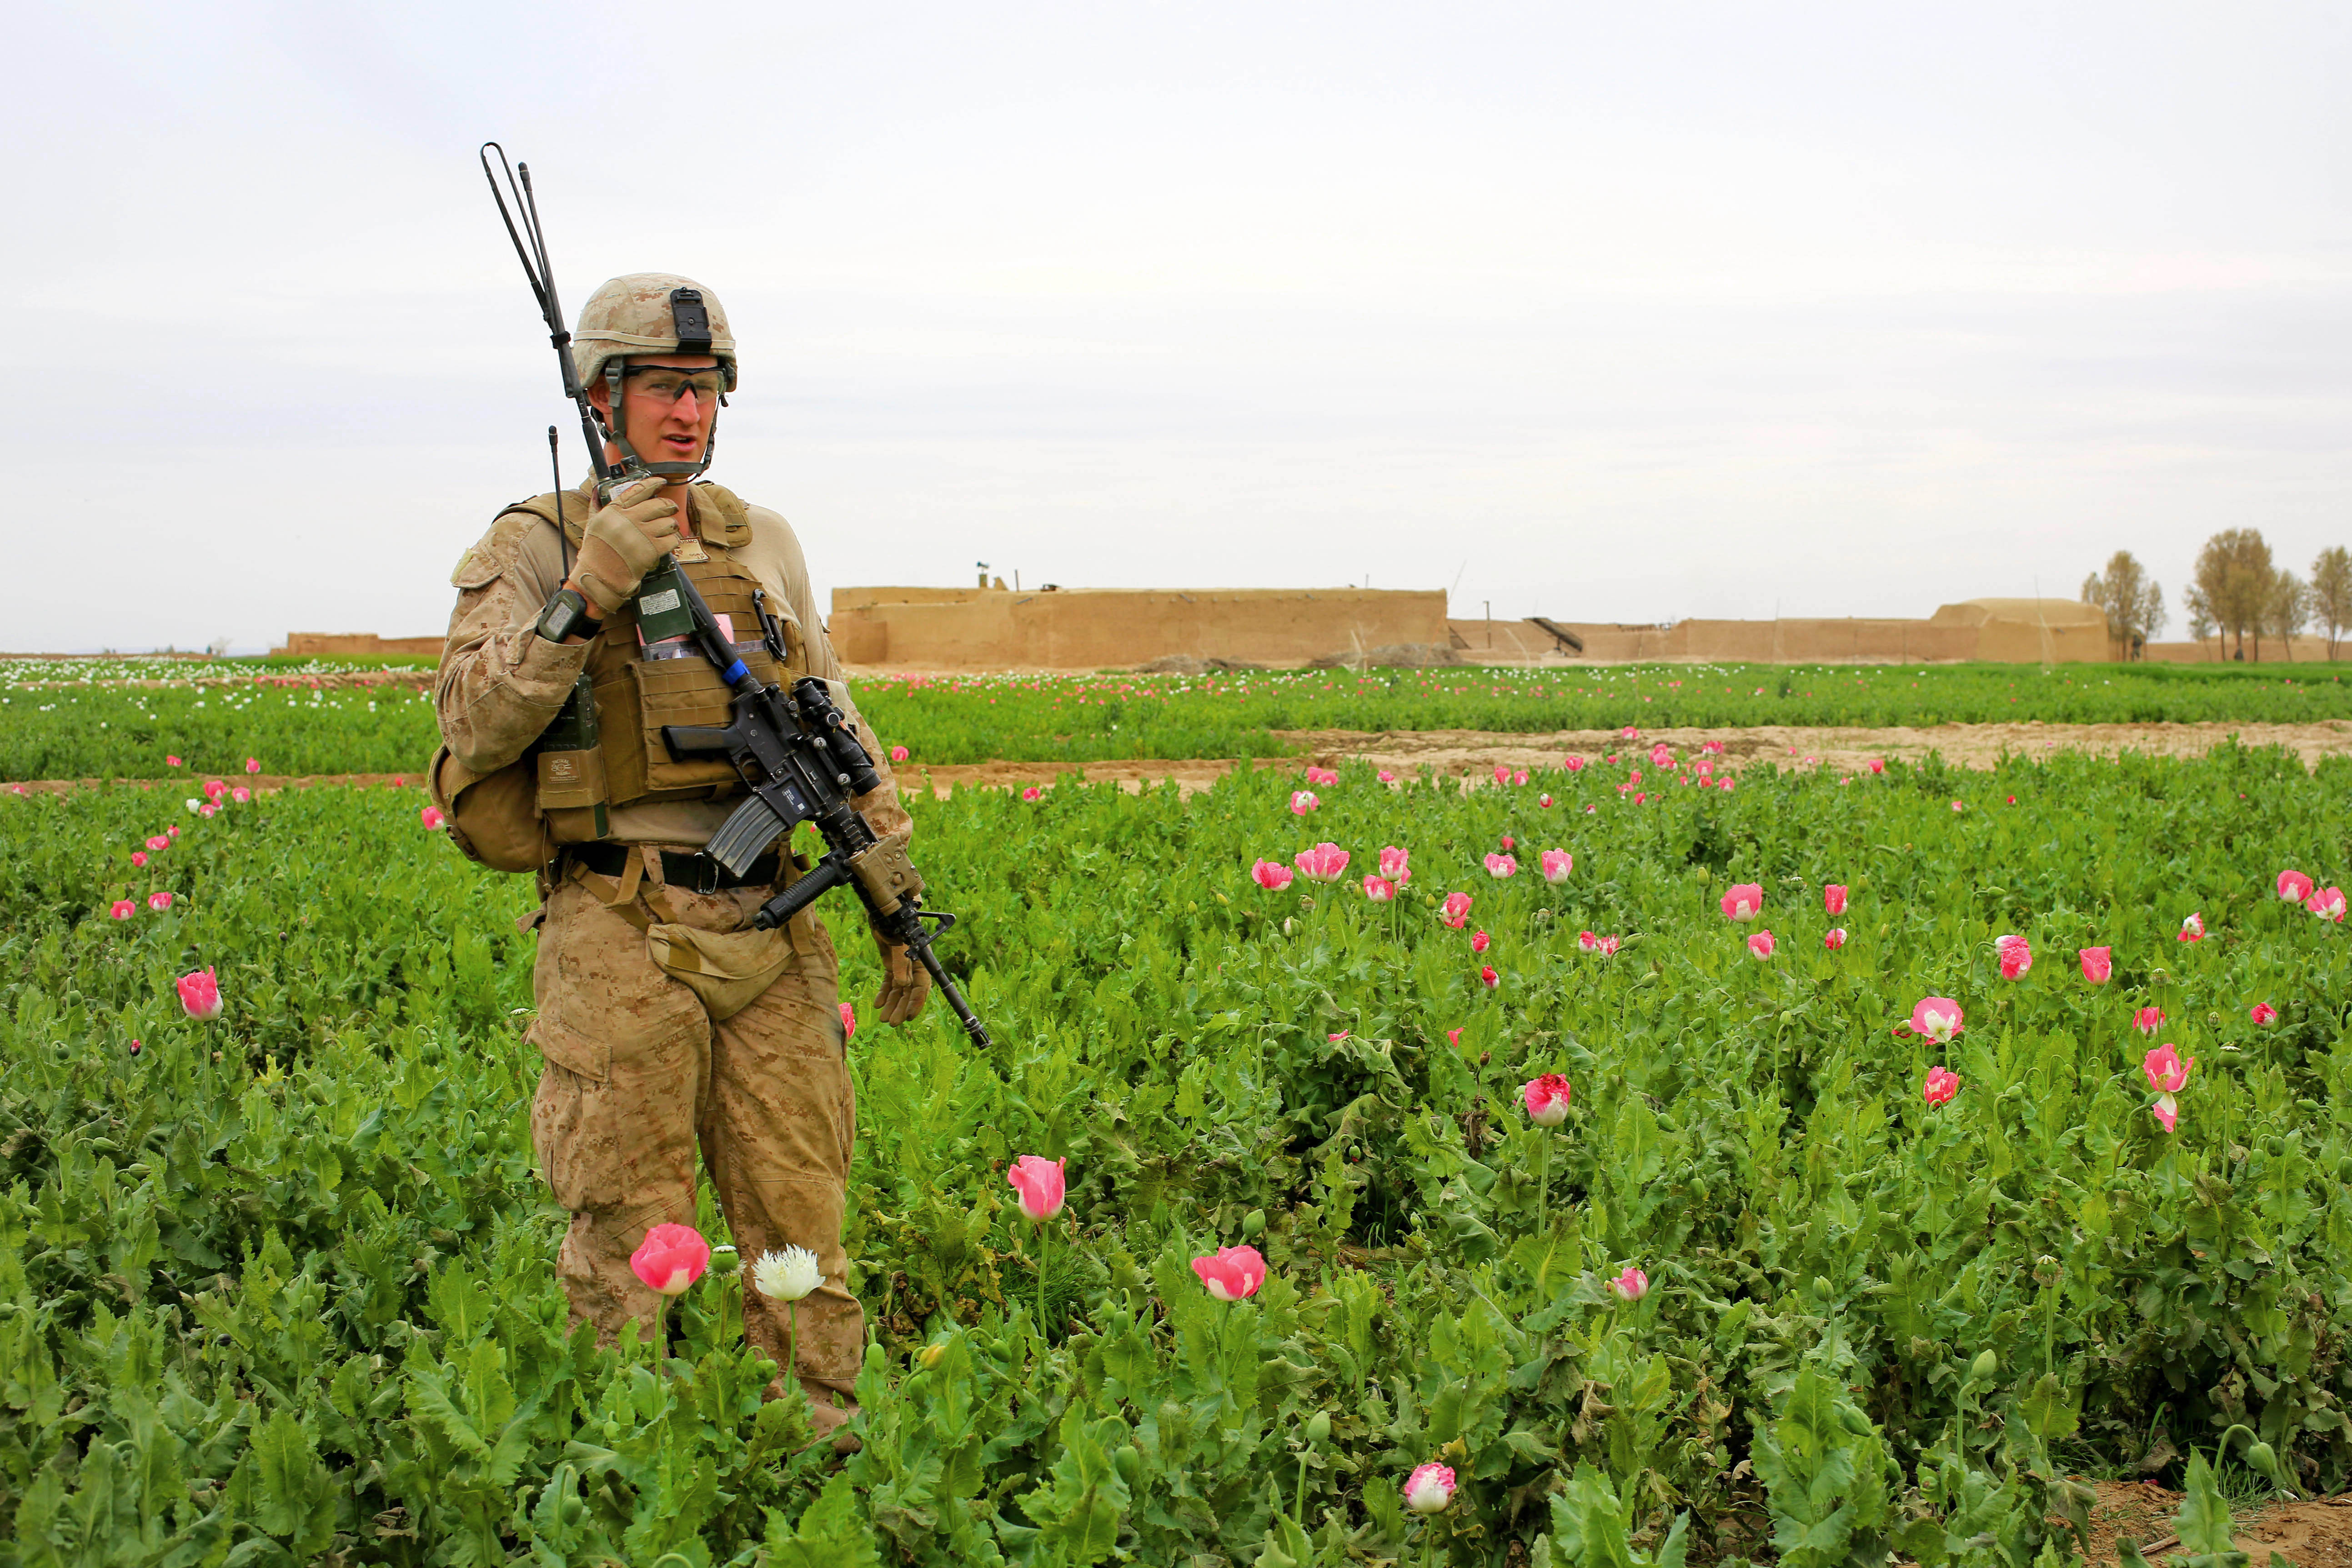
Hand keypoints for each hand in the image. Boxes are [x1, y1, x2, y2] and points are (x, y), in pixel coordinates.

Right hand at [569, 477, 680, 615]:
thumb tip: (599, 491)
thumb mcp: (592, 524)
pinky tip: (668, 543)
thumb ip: (598, 506)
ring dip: (671, 525)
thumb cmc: (595, 552)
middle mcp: (628, 520)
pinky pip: (671, 540)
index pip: (638, 490)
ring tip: (668, 528)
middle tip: (670, 509)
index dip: (653, 484)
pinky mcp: (651, 550)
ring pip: (668, 522)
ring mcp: (641, 535)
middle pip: (658, 504)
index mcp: (614, 511)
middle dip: (667, 506)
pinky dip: (672, 541)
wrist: (599, 577)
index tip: (661, 482)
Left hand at [872, 930, 930, 1024]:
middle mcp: (913, 965)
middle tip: (892, 1023)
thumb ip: (901, 965)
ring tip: (883, 1018)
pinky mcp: (891, 961)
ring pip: (899, 988)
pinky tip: (878, 1003)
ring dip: (892, 1003)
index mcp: (920, 961)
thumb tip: (903, 985)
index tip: (908, 1017)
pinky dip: (884, 992)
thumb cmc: (894, 924)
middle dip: (901, 1007)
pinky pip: (889, 980)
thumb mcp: (898, 945)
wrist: (883, 910)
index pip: (921, 987)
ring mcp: (902, 964)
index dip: (916, 1003)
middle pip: (909, 991)